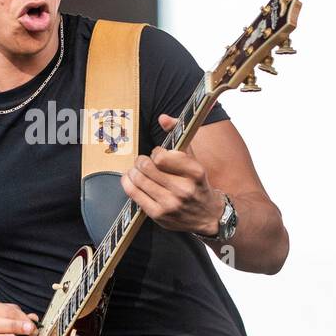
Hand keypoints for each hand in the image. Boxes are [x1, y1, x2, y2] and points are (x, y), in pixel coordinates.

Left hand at [120, 113, 223, 235]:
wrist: (207, 216)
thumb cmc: (197, 184)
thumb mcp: (194, 160)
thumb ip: (180, 136)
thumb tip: (163, 118)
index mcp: (195, 172)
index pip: (162, 156)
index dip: (156, 152)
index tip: (158, 154)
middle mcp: (183, 189)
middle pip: (147, 167)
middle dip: (141, 161)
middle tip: (143, 162)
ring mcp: (170, 204)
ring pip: (138, 179)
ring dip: (133, 171)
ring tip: (137, 170)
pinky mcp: (159, 215)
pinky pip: (134, 194)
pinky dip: (128, 183)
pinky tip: (131, 179)